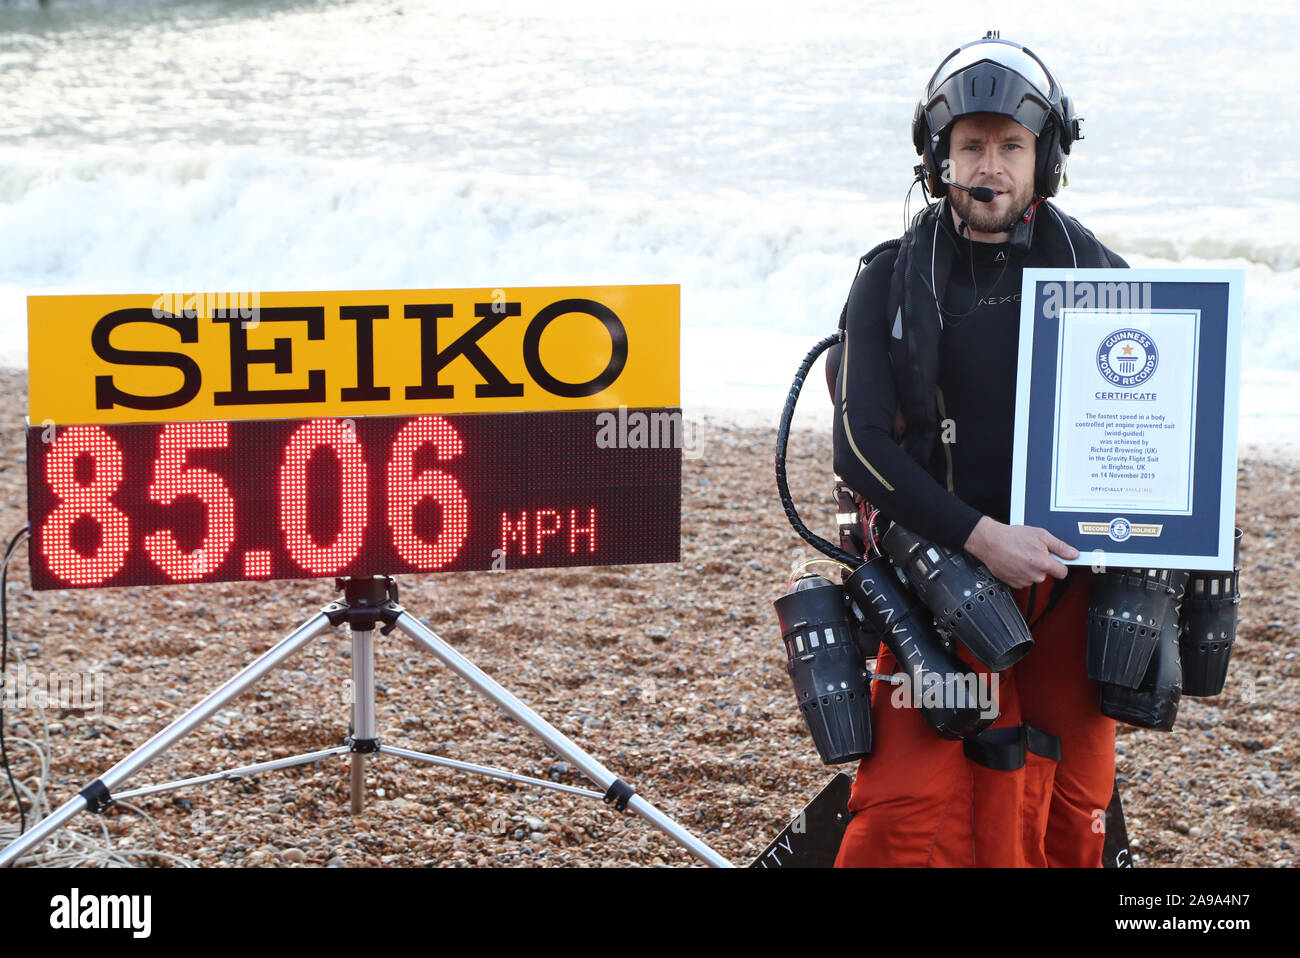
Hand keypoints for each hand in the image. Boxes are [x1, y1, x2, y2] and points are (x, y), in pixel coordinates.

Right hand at [963, 516, 1078, 588]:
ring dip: (1032, 569)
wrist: (990, 542)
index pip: (1063, 572)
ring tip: (1021, 556)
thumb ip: (1060, 546)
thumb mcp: (1040, 535)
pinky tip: (1015, 562)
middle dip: (1043, 565)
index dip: (1060, 565)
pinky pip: (1024, 580)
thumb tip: (1073, 554)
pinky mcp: (1014, 584)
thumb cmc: (1012, 537)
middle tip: (1033, 552)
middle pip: (1048, 574)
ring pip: (1035, 577)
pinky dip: (1021, 573)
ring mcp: (1024, 581)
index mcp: (1043, 563)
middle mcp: (1035, 575)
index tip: (1056, 560)